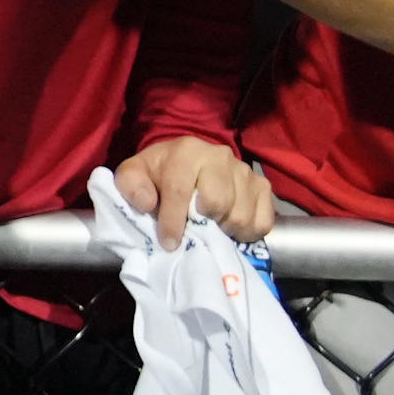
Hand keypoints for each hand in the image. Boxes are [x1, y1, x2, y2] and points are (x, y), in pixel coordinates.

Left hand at [109, 134, 274, 247]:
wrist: (187, 162)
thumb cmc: (159, 173)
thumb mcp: (134, 175)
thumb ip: (131, 185)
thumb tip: (147, 203)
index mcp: (187, 151)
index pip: (180, 190)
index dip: (172, 221)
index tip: (169, 243)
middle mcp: (220, 156)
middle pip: (218, 204)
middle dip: (202, 224)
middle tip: (194, 229)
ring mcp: (245, 171)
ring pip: (241, 216)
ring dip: (224, 231)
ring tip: (212, 228)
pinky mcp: (263, 186)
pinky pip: (263, 221)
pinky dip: (248, 232)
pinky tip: (231, 228)